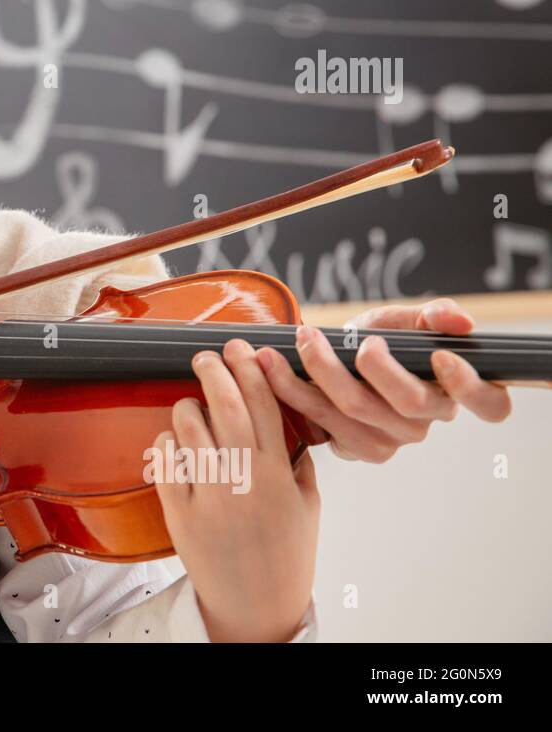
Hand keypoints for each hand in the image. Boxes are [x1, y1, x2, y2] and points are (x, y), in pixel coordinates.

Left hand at [152, 339, 319, 642]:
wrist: (256, 608)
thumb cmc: (284, 554)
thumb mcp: (307, 505)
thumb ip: (297, 459)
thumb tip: (285, 413)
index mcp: (280, 474)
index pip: (266, 405)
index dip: (251, 369)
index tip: (242, 348)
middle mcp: (246, 480)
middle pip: (226, 407)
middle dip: (214, 371)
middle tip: (206, 356)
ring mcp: (211, 497)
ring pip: (189, 429)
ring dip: (187, 407)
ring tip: (190, 405)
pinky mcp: (181, 514)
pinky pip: (165, 463)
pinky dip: (166, 444)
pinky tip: (174, 443)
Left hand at [256, 297, 512, 462]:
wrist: (330, 357)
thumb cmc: (375, 338)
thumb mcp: (402, 320)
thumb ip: (430, 315)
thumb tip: (461, 319)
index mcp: (453, 389)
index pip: (489, 403)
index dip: (469, 386)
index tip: (441, 356)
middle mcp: (427, 419)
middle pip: (407, 402)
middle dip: (374, 367)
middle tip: (358, 339)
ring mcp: (393, 439)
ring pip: (356, 410)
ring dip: (319, 371)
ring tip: (299, 339)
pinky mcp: (357, 448)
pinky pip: (324, 423)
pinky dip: (294, 390)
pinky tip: (275, 367)